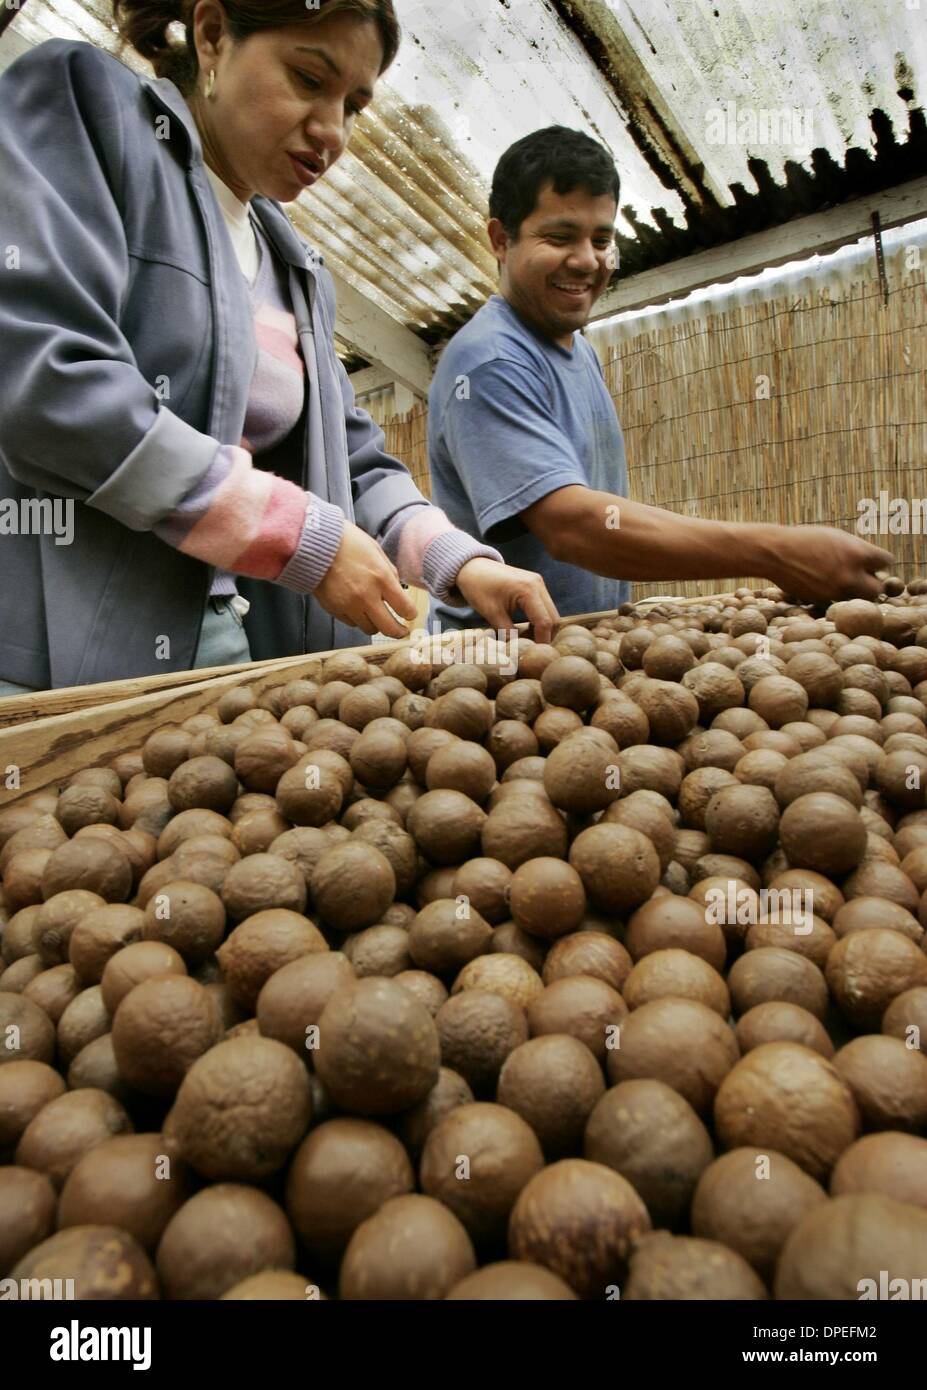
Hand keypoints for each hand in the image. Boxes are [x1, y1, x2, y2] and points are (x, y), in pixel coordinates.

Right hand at [313, 521, 417, 637]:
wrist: (314, 543)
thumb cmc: (345, 542)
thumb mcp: (376, 551)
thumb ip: (390, 573)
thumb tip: (398, 590)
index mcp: (381, 578)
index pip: (405, 608)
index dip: (411, 614)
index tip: (410, 614)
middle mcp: (366, 596)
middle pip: (389, 628)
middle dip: (398, 632)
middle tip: (401, 630)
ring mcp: (348, 605)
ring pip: (369, 629)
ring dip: (375, 624)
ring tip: (375, 614)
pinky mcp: (334, 609)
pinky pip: (351, 623)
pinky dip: (357, 618)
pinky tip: (356, 606)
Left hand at [454, 558, 559, 642]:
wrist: (472, 567)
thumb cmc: (478, 587)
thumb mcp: (491, 613)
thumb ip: (506, 633)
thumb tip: (517, 652)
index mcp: (528, 589)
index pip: (544, 622)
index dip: (541, 641)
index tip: (534, 656)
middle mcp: (538, 584)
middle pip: (553, 618)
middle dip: (545, 636)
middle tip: (532, 651)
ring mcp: (539, 583)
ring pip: (551, 613)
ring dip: (544, 628)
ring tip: (528, 641)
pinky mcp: (536, 585)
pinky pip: (545, 607)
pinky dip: (540, 620)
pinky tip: (528, 629)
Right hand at [761, 525, 894, 603]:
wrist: (776, 553)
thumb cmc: (805, 540)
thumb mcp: (835, 537)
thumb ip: (855, 550)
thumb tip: (870, 563)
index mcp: (857, 552)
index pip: (885, 561)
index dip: (878, 563)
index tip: (872, 564)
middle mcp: (850, 573)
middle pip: (877, 589)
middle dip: (871, 585)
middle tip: (862, 580)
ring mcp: (836, 590)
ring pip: (856, 600)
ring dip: (853, 594)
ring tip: (841, 583)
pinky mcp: (822, 600)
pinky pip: (837, 602)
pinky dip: (834, 597)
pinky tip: (823, 585)